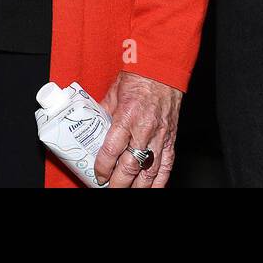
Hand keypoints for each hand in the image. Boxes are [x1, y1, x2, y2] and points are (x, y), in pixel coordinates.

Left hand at [92, 72, 181, 187]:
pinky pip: (167, 166)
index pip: (112, 150)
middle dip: (119, 183)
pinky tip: (152, 188)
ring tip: (127, 191)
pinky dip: (160, 181)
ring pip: (149, 171)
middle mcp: (144, 129)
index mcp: (126, 117)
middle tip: (110, 188)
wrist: (162, 71)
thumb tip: (92, 127)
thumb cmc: (138, 79)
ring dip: (138, 186)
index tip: (98, 175)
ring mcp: (159, 136)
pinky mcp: (171, 139)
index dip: (103, 167)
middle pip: (130, 166)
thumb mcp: (113, 94)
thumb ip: (103, 113)